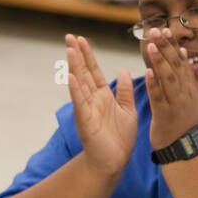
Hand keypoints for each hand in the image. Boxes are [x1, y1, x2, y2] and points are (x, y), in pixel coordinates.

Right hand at [67, 34, 137, 177]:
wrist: (114, 161)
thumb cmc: (119, 138)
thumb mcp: (128, 109)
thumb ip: (125, 90)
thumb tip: (123, 70)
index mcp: (103, 96)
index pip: (93, 71)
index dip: (88, 55)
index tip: (82, 39)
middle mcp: (92, 100)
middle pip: (83, 72)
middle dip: (77, 54)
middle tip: (69, 36)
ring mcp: (87, 109)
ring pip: (79, 84)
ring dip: (74, 67)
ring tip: (69, 50)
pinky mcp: (85, 121)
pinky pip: (80, 103)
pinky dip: (75, 90)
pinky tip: (71, 77)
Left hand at [144, 29, 197, 150]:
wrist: (183, 149)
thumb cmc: (180, 122)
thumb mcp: (186, 97)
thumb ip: (182, 76)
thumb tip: (181, 52)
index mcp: (190, 88)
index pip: (181, 62)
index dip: (173, 45)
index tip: (166, 30)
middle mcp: (186, 93)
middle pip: (176, 66)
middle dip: (166, 47)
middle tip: (156, 30)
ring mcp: (177, 104)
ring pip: (169, 79)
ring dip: (160, 61)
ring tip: (151, 46)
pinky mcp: (167, 116)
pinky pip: (160, 98)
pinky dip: (154, 84)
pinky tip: (148, 72)